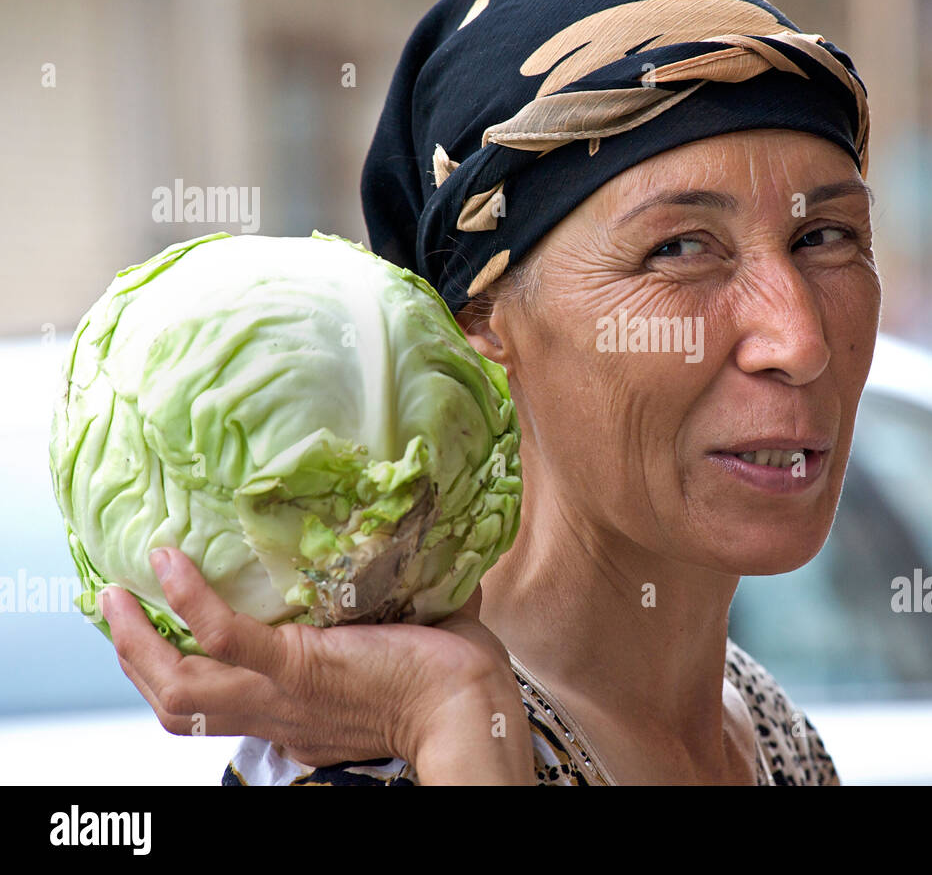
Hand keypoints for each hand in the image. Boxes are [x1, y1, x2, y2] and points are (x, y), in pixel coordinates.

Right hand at [100, 546, 532, 784]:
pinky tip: (169, 562)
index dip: (179, 672)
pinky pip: (226, 639)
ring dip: (136, 642)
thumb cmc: (451, 678)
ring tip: (116, 593)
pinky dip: (190, 602)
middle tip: (115, 609)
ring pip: (177, 687)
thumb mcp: (394, 652)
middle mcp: (276, 713)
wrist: (471, 706)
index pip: (219, 704)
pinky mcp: (300, 667)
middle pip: (177, 706)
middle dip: (135, 660)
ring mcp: (282, 693)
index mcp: (294, 712)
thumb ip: (387, 615)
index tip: (161, 633)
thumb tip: (411, 561)